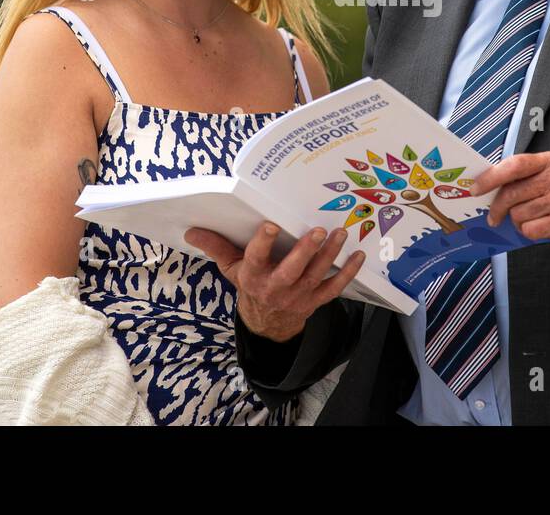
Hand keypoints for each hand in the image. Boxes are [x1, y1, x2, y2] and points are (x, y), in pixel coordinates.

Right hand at [185, 222, 365, 342]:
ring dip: (329, 255)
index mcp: (253, 276)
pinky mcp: (315, 300)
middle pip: (291, 270)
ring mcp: (298, 296)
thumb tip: (191, 229)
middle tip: (317, 231)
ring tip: (339, 233)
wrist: (267, 323)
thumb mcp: (231, 268)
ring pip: (315, 275)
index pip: (255, 259)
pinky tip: (358, 255)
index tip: (270, 225)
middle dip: (304, 251)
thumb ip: (215, 246)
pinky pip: (334, 288)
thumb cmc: (250, 285)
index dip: (263, 244)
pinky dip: (348, 272)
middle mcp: (276, 288)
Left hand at [477, 151, 549, 264]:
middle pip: (512, 192)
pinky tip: (541, 227)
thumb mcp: (549, 178)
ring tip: (531, 219)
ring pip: (518, 213)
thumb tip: (486, 187)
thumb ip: (523, 178)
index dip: (491, 177)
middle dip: (497, 207)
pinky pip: (529, 228)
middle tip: (493, 217)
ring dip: (518, 221)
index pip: (515, 165)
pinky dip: (529, 232)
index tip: (476, 188)